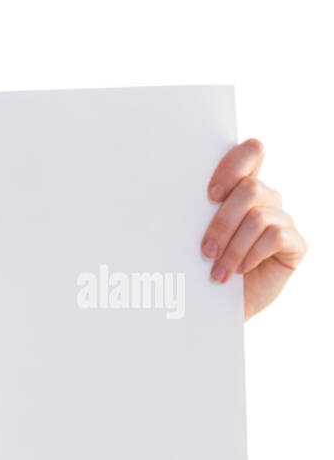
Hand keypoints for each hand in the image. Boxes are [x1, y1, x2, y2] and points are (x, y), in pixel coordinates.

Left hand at [201, 138, 306, 320]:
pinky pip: (277, 236)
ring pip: (259, 217)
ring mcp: (282, 220)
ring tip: (217, 272)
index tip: (209, 195)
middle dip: (222, 222)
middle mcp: (266, 199)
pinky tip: (240, 270)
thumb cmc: (198, 269)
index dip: (233, 166)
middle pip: (251, 189)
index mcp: (240, 188)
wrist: (213, 307)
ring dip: (233, 247)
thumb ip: (192, 212)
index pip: (251, 152)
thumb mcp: (190, 237)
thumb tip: (164, 195)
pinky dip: (252, 254)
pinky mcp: (295, 244)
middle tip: (205, 251)